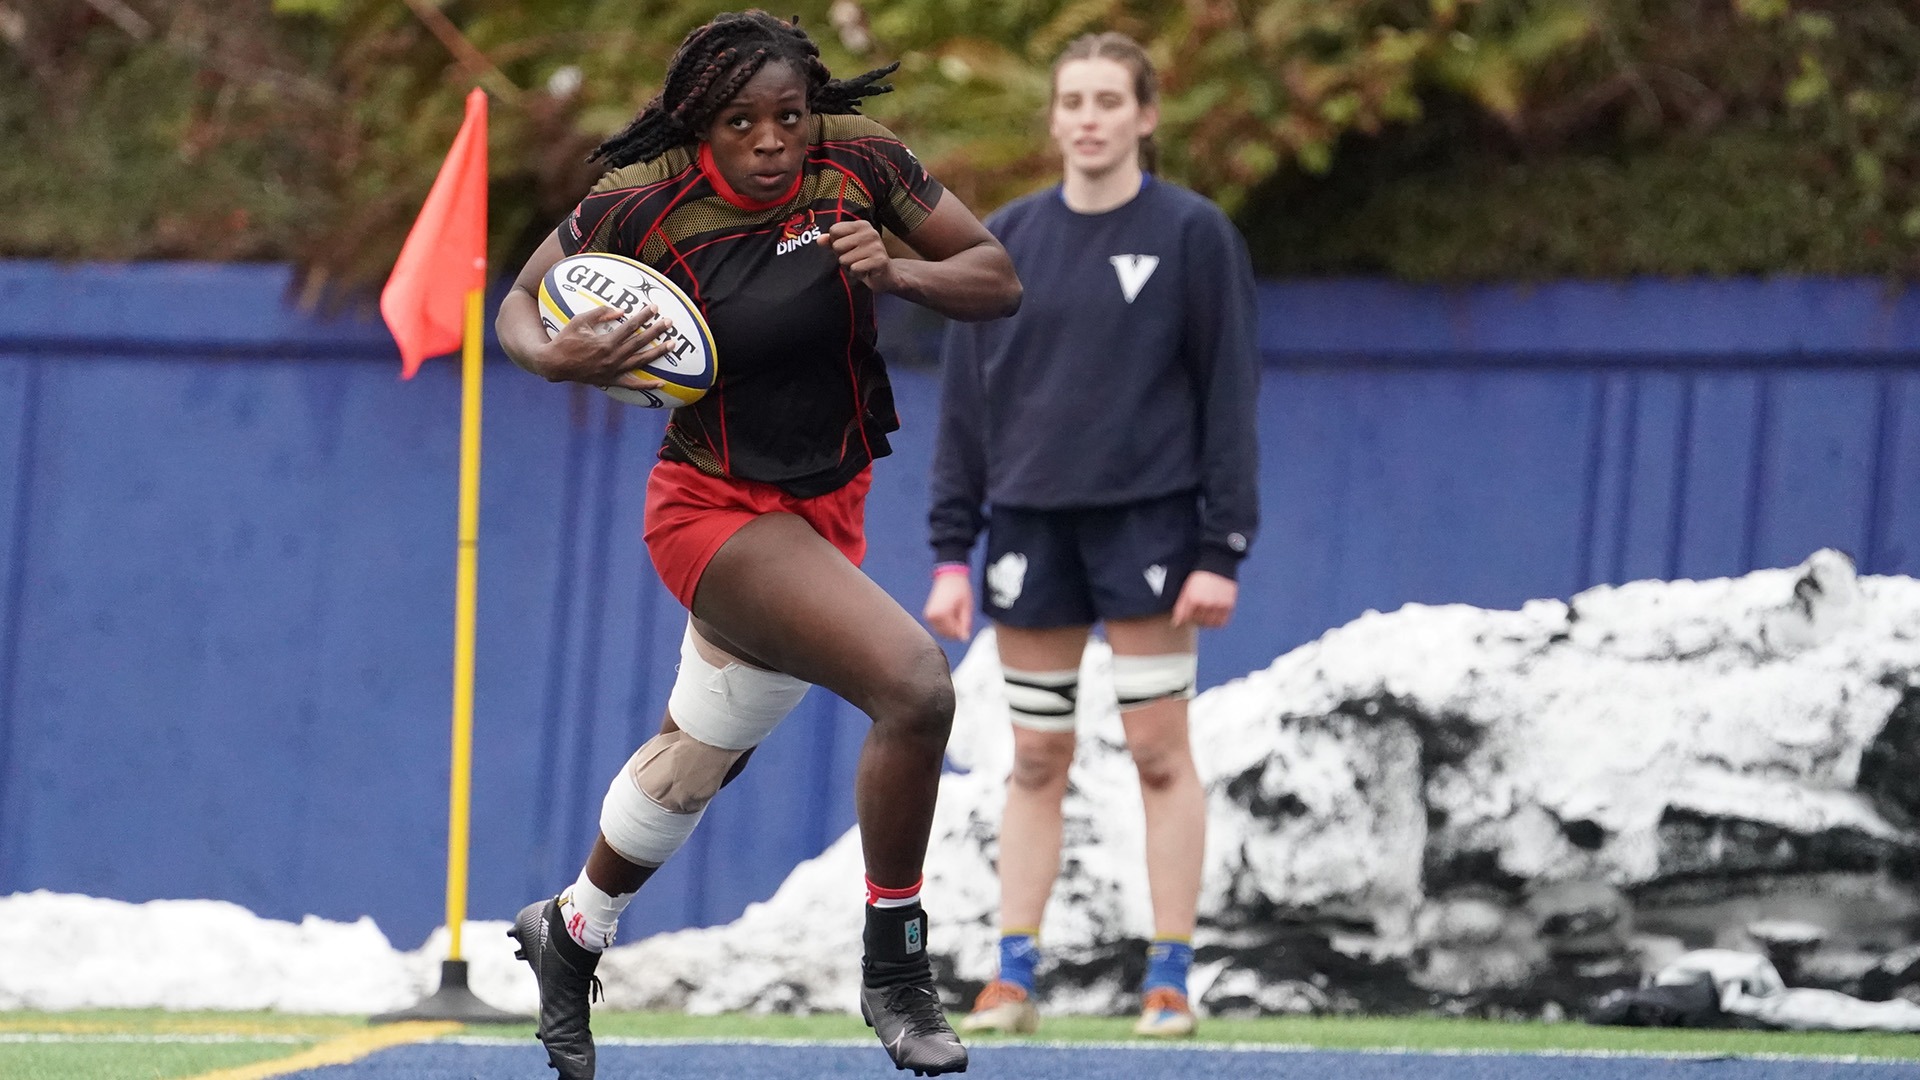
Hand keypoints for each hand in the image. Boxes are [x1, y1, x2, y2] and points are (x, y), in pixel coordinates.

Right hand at [535, 304, 671, 391]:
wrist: (554, 364)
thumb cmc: (566, 339)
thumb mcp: (580, 321)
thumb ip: (601, 314)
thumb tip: (622, 311)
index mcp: (605, 343)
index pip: (630, 327)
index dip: (643, 317)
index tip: (654, 308)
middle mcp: (612, 358)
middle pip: (640, 343)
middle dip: (656, 332)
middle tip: (669, 323)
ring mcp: (613, 371)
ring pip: (640, 361)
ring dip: (657, 353)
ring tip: (672, 345)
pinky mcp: (610, 381)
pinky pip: (632, 385)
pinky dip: (647, 386)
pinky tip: (661, 384)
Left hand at [829, 219, 898, 292]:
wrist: (885, 274)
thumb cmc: (863, 258)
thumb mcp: (846, 247)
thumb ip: (831, 241)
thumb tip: (819, 240)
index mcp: (861, 225)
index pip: (834, 230)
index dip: (836, 243)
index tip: (848, 247)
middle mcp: (870, 232)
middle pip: (837, 245)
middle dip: (842, 256)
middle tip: (855, 258)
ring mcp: (876, 246)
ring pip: (844, 259)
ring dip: (849, 266)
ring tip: (861, 264)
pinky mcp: (879, 260)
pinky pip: (854, 268)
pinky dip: (857, 273)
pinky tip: (866, 270)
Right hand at [923, 573, 973, 639]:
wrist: (949, 576)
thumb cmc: (960, 589)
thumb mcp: (966, 607)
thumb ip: (965, 624)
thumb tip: (964, 638)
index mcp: (941, 614)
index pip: (953, 633)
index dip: (962, 630)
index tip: (966, 621)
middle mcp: (932, 617)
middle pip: (946, 634)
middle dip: (956, 630)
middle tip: (962, 617)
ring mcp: (928, 616)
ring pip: (942, 632)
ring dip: (950, 628)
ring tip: (956, 614)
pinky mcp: (928, 615)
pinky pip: (938, 627)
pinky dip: (945, 625)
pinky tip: (951, 615)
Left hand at [1170, 570, 1236, 629]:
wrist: (1218, 564)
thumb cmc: (1200, 577)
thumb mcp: (1187, 590)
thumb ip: (1181, 608)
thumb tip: (1175, 624)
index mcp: (1193, 599)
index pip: (1186, 618)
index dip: (1187, 616)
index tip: (1189, 610)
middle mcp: (1206, 603)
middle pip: (1198, 621)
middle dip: (1196, 618)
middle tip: (1198, 609)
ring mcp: (1218, 605)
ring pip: (1210, 623)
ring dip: (1207, 621)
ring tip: (1206, 612)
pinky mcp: (1229, 605)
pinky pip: (1222, 622)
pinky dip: (1217, 622)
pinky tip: (1214, 615)